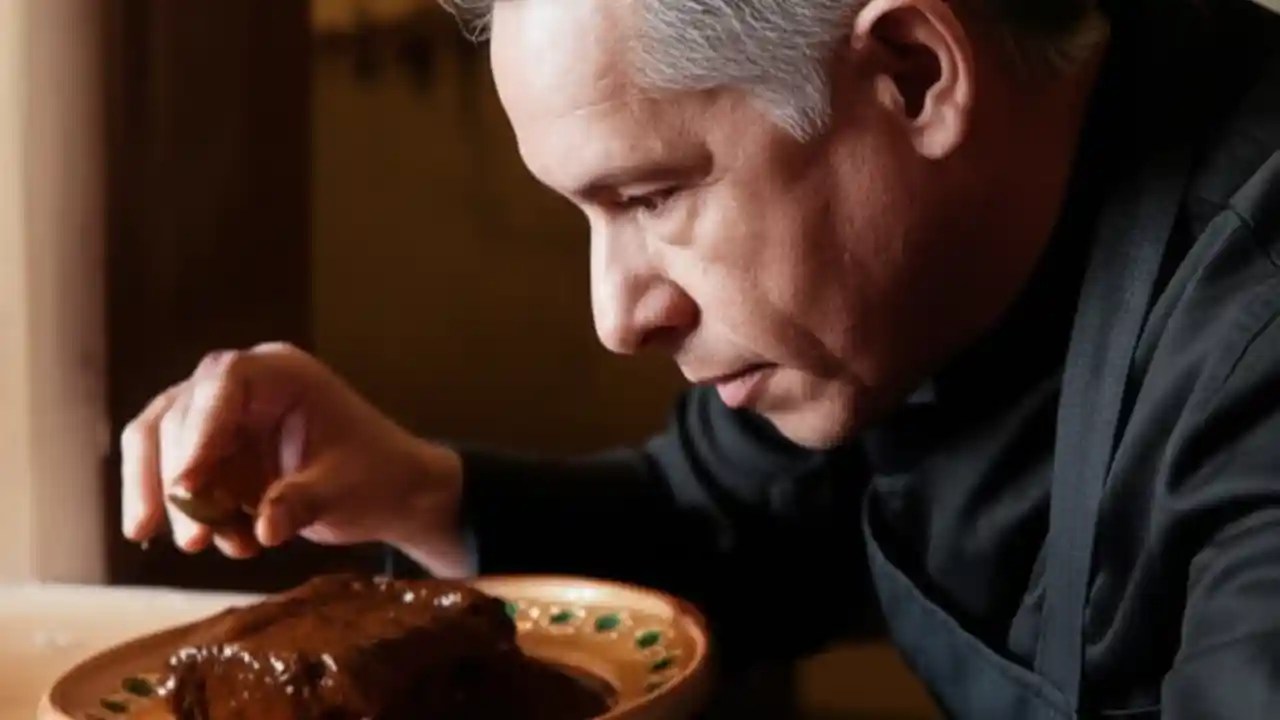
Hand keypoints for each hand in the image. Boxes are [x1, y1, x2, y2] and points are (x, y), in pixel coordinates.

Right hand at [120, 342, 470, 576]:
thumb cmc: (378, 475)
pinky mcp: (213, 454)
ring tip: (198, 547)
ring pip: (159, 444)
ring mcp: (222, 418)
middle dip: (173, 481)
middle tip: (192, 542)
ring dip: (167, 500)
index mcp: (282, 374)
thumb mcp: (345, 490)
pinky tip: (230, 544)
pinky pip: (176, 478)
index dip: (197, 432)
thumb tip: (264, 527)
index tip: (187, 486)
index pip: (222, 383)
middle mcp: (244, 387)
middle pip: (176, 416)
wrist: (392, 492)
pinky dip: (190, 515)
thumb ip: (302, 503)